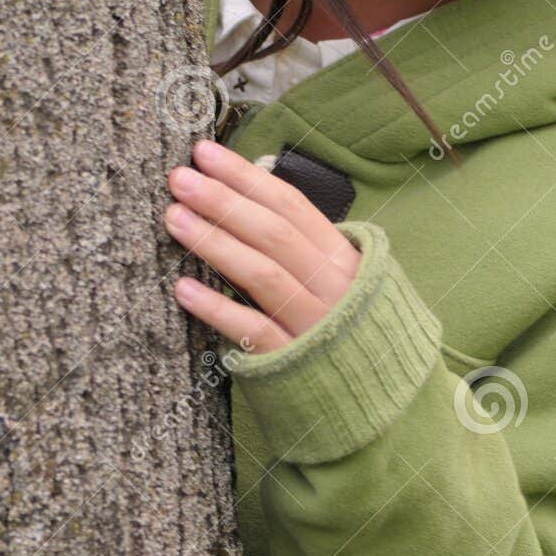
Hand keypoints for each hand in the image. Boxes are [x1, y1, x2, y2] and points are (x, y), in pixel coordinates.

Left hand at [164, 138, 361, 352]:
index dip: (245, 177)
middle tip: (179, 178)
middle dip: (224, 201)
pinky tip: (184, 289)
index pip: (289, 204)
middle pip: (274, 233)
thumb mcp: (339, 278)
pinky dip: (218, 309)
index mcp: (341, 257)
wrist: (382, 403)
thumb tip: (248, 194)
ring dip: (216, 242)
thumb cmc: (349, 329)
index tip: (204, 153)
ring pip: (263, 275)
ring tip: (174, 218)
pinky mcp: (293, 365)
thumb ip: (303, 244)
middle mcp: (332, 286)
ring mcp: (314, 325)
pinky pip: (254, 332)